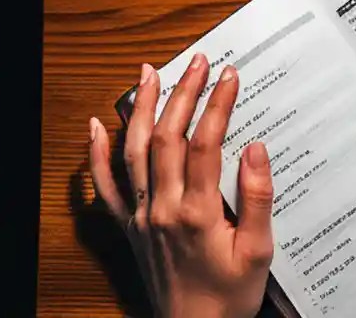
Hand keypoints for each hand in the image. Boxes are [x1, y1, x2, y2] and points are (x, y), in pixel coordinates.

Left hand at [88, 56, 273, 317]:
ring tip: (149, 73)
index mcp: (198, 213)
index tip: (230, 75)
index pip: (204, 143)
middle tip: (198, 61)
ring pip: (134, 150)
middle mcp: (163, 209)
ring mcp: (141, 217)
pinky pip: (106, 187)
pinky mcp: (130, 228)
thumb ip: (257, 198)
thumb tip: (255, 148)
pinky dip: (97, 155)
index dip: (217, 104)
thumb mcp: (259, 252)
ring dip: (141, 108)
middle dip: (183, 93)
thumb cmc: (229, 297)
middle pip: (167, 137)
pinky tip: (96, 127)